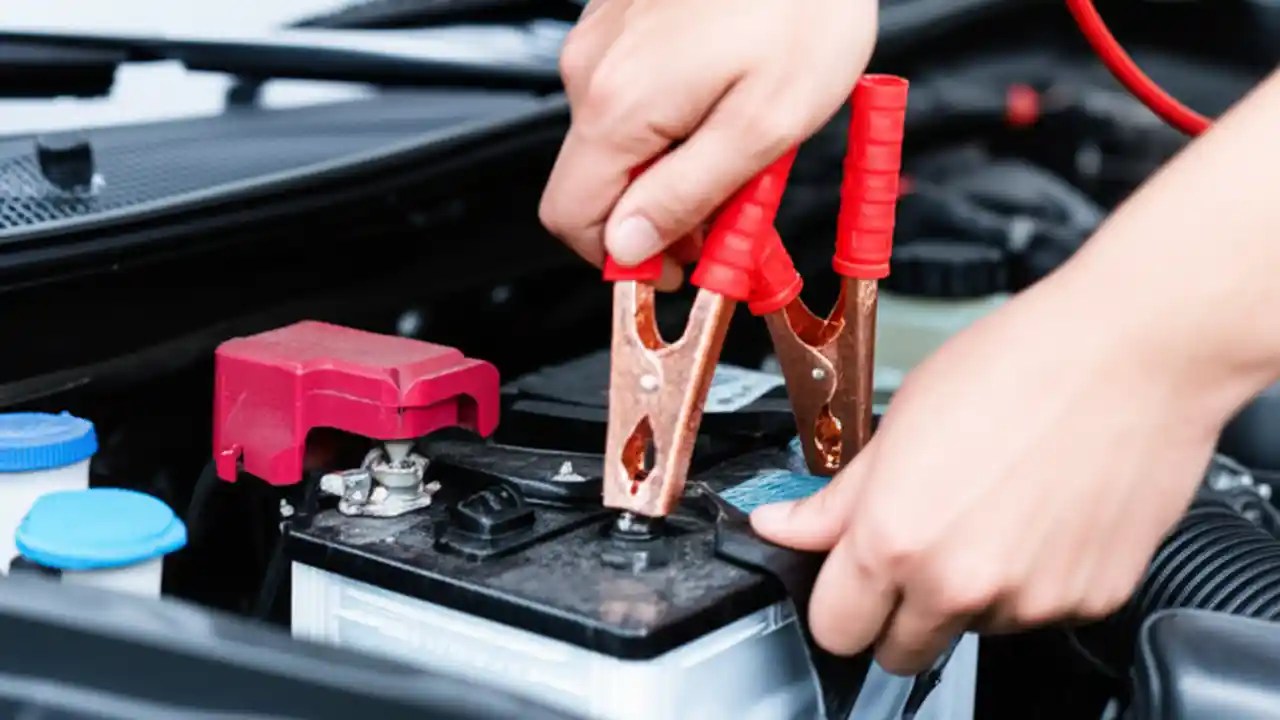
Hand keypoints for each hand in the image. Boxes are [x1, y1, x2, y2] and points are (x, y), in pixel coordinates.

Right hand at [539, 0, 877, 288]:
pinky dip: (672, 121)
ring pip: (617, 141)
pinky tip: (725, 105)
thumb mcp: (763, 125)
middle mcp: (593, 70)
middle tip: (732, 211)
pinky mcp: (623, 20)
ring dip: (670, 165)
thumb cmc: (801, 3)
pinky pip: (631, 96)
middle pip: (597, 182)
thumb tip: (630, 248)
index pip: (571, 218)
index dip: (622, 260)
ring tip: (742, 150)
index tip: (676, 268)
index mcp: (618, 105)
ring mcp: (603, 39)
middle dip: (659, 213)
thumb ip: (686, 195)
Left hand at [750, 270, 1232, 674]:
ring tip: (992, 508)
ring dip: (970, 591)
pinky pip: (1039, 612)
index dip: (837, 603)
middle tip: (918, 546)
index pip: (834, 630)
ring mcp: (1032, 599)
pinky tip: (1038, 515)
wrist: (1131, 351)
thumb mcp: (899, 422)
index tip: (848, 583)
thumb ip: (835, 499)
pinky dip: (1033, 579)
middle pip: (899, 651)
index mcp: (896, 539)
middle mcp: (961, 582)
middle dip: (897, 611)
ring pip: (972, 630)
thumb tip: (780, 525)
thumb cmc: (1017, 366)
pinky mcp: (1091, 599)